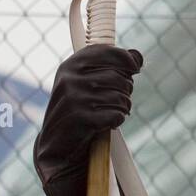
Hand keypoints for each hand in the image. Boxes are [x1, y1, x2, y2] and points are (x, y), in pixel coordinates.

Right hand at [34, 44, 142, 183]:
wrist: (57, 143)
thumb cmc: (79, 108)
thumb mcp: (88, 82)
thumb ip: (112, 66)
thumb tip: (138, 57)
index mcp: (71, 65)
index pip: (108, 52)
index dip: (127, 59)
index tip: (134, 68)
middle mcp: (71, 79)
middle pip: (119, 78)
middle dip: (125, 90)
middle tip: (117, 99)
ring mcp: (74, 98)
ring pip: (120, 97)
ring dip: (123, 107)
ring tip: (112, 111)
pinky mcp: (80, 118)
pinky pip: (116, 115)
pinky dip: (117, 120)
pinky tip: (107, 123)